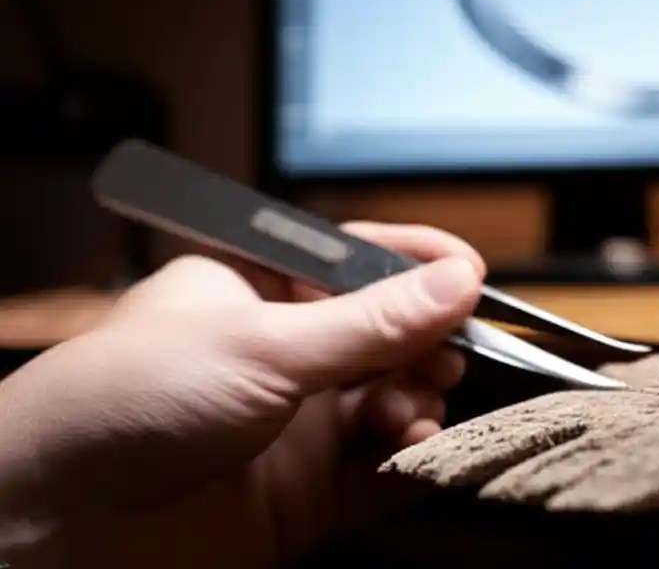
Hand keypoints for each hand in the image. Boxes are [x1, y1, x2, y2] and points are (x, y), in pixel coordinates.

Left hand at [0, 222, 484, 568]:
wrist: (58, 525)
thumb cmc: (128, 398)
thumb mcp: (261, 343)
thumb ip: (372, 321)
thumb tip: (460, 280)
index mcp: (261, 289)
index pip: (359, 259)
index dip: (418, 264)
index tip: (472, 276)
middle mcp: (286, 353)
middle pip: (390, 336)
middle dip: (427, 343)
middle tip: (441, 357)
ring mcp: (298, 424)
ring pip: (393, 403)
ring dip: (418, 403)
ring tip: (407, 412)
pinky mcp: (306, 495)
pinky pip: (381, 475)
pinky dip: (410, 464)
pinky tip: (415, 454)